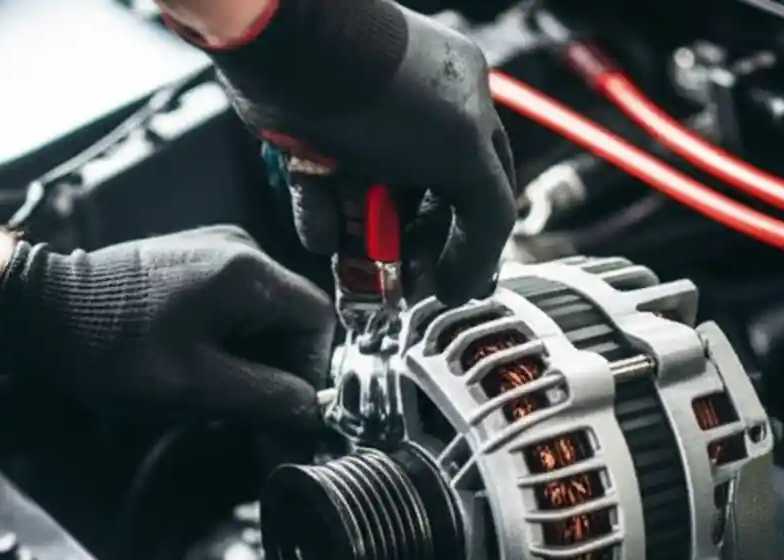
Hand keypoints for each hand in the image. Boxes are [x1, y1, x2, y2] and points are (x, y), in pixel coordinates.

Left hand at [0, 227, 334, 426]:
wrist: (44, 310)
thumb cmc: (111, 346)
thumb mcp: (197, 386)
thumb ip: (267, 397)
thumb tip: (313, 411)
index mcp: (249, 273)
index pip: (320, 321)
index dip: (312, 369)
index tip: (288, 403)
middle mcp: (241, 249)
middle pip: (296, 315)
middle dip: (283, 364)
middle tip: (253, 405)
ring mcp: (217, 249)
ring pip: (269, 312)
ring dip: (257, 353)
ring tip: (220, 384)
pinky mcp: (195, 259)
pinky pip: (240, 301)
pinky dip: (235, 336)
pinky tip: (204, 361)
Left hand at [180, 0, 516, 304]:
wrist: (295, 49)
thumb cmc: (388, 92)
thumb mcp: (464, 155)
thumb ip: (488, 219)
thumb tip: (471, 283)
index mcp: (465, 105)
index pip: (482, 187)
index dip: (473, 242)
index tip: (455, 286)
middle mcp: (417, 115)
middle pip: (424, 205)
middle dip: (413, 247)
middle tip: (403, 280)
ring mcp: (362, 127)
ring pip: (370, 205)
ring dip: (362, 237)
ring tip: (352, 253)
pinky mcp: (312, 137)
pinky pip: (323, 193)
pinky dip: (321, 218)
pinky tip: (323, 228)